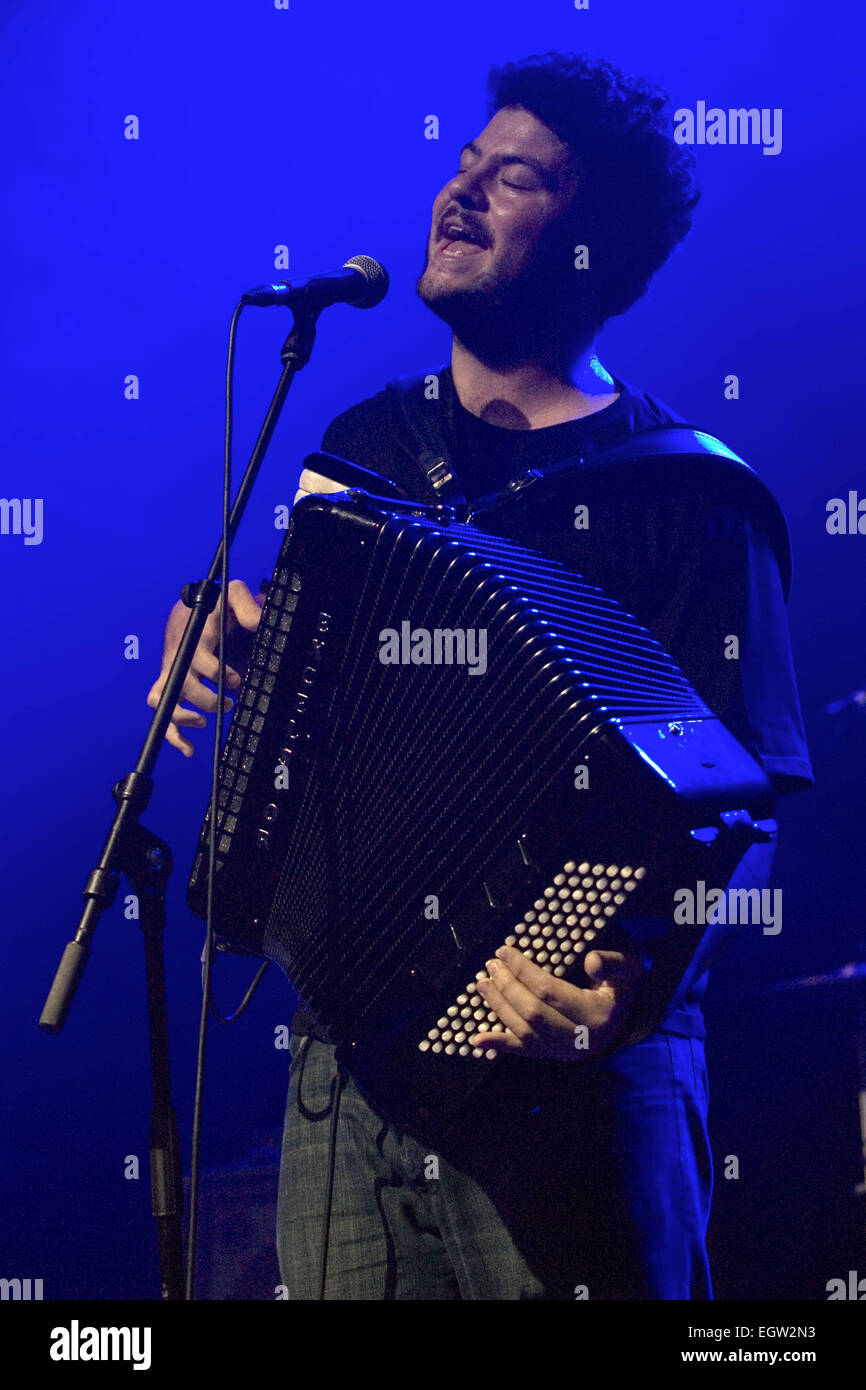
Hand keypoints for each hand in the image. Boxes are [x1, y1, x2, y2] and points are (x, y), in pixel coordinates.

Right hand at [146, 579, 262, 755]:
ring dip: (183, 718)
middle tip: (228, 703)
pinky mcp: (170, 686)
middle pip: (181, 686)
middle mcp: (179, 658)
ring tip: (205, 722)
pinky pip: (162, 712)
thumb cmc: (215, 605)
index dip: (219, 674)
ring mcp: (171, 673)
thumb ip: (246, 606)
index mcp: (195, 638)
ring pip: (163, 701)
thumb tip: (258, 623)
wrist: (190, 611)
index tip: (235, 679)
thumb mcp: (232, 594)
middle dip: (206, 700)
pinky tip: (189, 749)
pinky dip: (173, 734)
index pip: (200, 661)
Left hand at [470, 945, 644, 1059]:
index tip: (505, 952)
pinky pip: (524, 1052)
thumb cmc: (623, 986)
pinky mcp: (554, 1056)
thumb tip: (590, 961)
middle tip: (491, 965)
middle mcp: (579, 1038)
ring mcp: (565, 1051)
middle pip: (533, 1013)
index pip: (550, 992)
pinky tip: (476, 1039)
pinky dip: (499, 1044)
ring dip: (499, 1008)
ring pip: (524, 1033)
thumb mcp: (628, 968)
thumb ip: (613, 962)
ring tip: (483, 985)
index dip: (523, 971)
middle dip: (507, 987)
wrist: (628, 1017)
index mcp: (596, 1015)